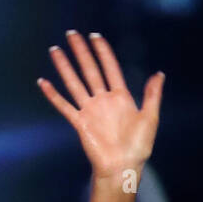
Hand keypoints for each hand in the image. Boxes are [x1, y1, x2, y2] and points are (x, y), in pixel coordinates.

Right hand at [37, 31, 163, 180]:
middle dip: (81, 52)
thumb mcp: (150, 118)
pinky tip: (43, 82)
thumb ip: (152, 95)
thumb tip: (159, 75)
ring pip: (75, 83)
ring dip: (64, 67)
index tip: (95, 36)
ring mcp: (90, 111)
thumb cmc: (138, 147)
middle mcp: (103, 100)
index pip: (110, 68)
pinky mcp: (80, 123)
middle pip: (90, 70)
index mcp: (121, 98)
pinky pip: (64, 106)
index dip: (103, 52)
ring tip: (55, 50)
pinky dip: (53, 95)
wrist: (122, 168)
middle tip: (72, 33)